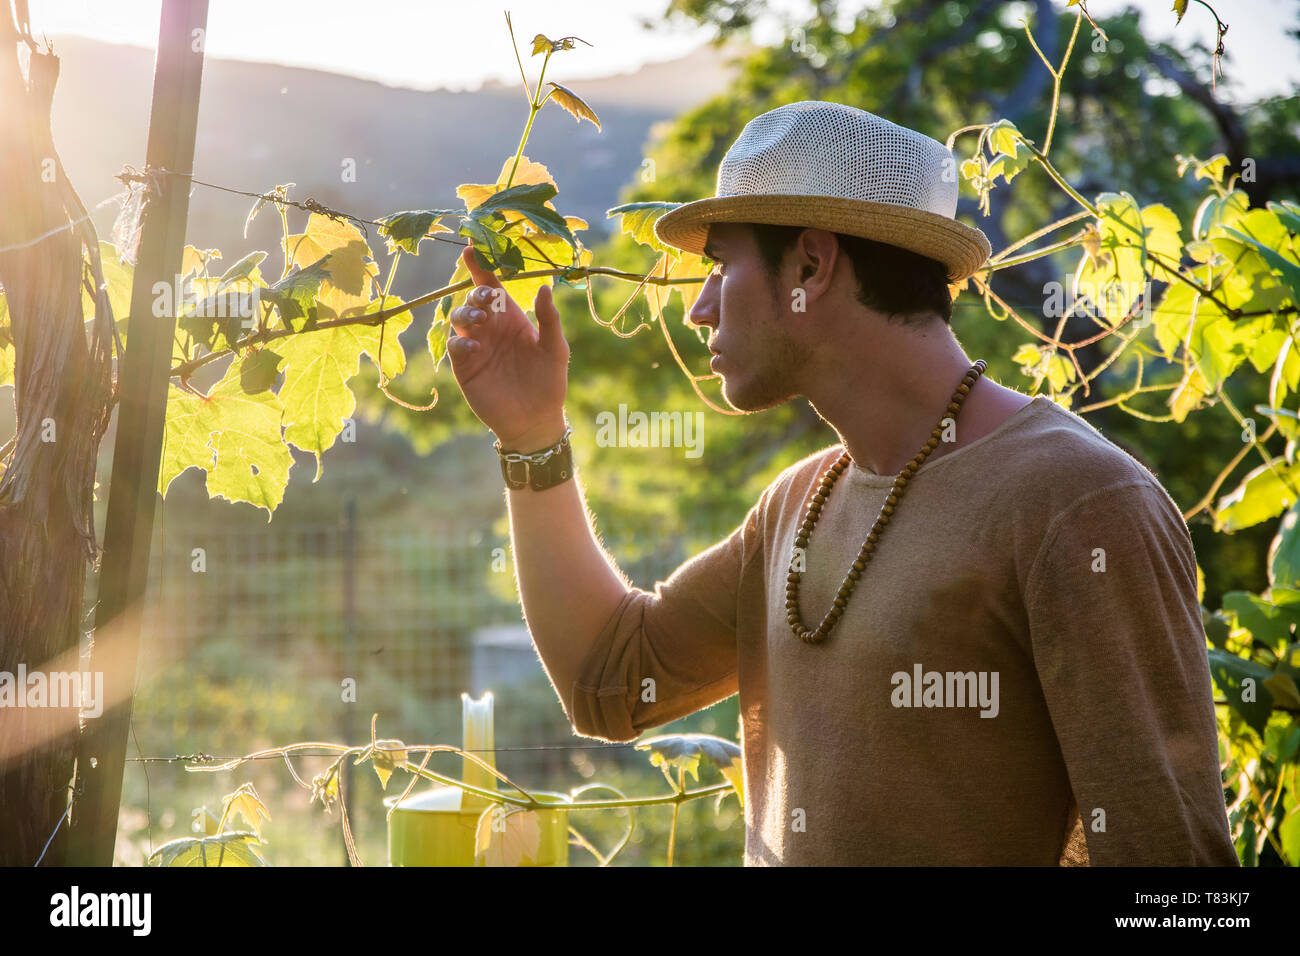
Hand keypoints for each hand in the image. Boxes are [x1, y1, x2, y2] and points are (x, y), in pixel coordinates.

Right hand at [446, 246, 569, 447]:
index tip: (473, 247)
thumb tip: (545, 286)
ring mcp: (476, 344)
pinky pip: (455, 346)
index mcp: (511, 317)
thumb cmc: (549, 381)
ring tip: (479, 318)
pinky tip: (473, 346)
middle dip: (476, 292)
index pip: (493, 285)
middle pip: (474, 298)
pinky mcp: (465, 366)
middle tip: (486, 298)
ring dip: (466, 312)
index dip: (482, 266)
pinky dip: (460, 342)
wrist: (536, 419)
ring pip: (459, 317)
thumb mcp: (555, 348)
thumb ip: (549, 318)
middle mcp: (490, 327)